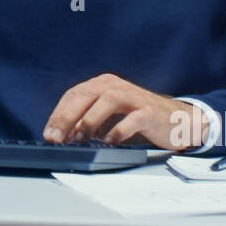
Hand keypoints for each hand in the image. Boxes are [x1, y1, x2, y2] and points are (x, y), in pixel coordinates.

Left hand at [43, 73, 208, 149]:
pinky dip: (117, 131)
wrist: (177, 120)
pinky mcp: (149, 111)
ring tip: (80, 138)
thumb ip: (88, 121)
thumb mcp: (108, 116)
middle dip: (67, 117)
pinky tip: (108, 141)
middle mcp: (116, 86)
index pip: (74, 95)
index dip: (59, 114)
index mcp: (103, 84)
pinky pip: (131, 119)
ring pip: (106, 101)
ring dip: (90, 121)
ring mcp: (134, 97)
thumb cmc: (137, 117)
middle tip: (57, 137)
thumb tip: (64, 136)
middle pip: (86, 95)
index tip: (49, 133)